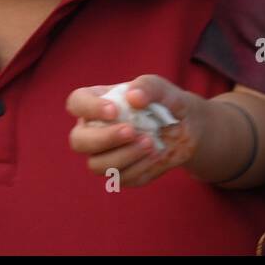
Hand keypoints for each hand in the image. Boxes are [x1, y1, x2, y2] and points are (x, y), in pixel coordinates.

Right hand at [65, 74, 205, 187]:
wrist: (187, 129)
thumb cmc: (168, 103)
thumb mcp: (163, 89)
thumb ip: (149, 86)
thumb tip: (133, 97)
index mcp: (97, 102)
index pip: (77, 102)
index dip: (89, 108)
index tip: (114, 111)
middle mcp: (94, 129)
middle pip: (78, 141)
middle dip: (104, 139)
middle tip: (131, 131)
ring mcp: (105, 154)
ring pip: (96, 165)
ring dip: (123, 156)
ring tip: (150, 143)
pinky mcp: (120, 173)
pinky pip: (119, 178)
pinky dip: (138, 167)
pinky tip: (156, 155)